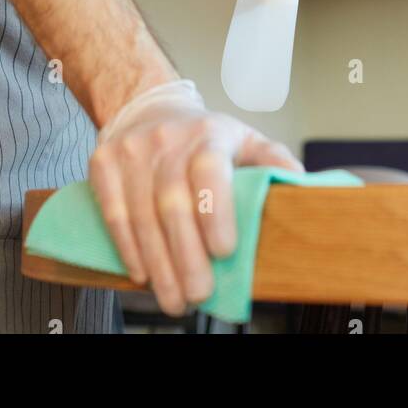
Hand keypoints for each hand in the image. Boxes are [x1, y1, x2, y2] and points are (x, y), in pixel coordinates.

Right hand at [89, 79, 302, 316]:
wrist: (150, 108)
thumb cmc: (205, 137)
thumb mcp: (244, 140)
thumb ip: (272, 161)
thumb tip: (304, 185)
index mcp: (209, 133)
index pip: (209, 168)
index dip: (215, 210)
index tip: (224, 250)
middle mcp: (167, 139)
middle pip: (172, 202)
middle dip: (186, 255)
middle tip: (198, 294)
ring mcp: (132, 150)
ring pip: (141, 214)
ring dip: (157, 264)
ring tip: (172, 299)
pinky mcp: (103, 163)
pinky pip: (112, 212)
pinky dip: (127, 248)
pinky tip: (141, 274)